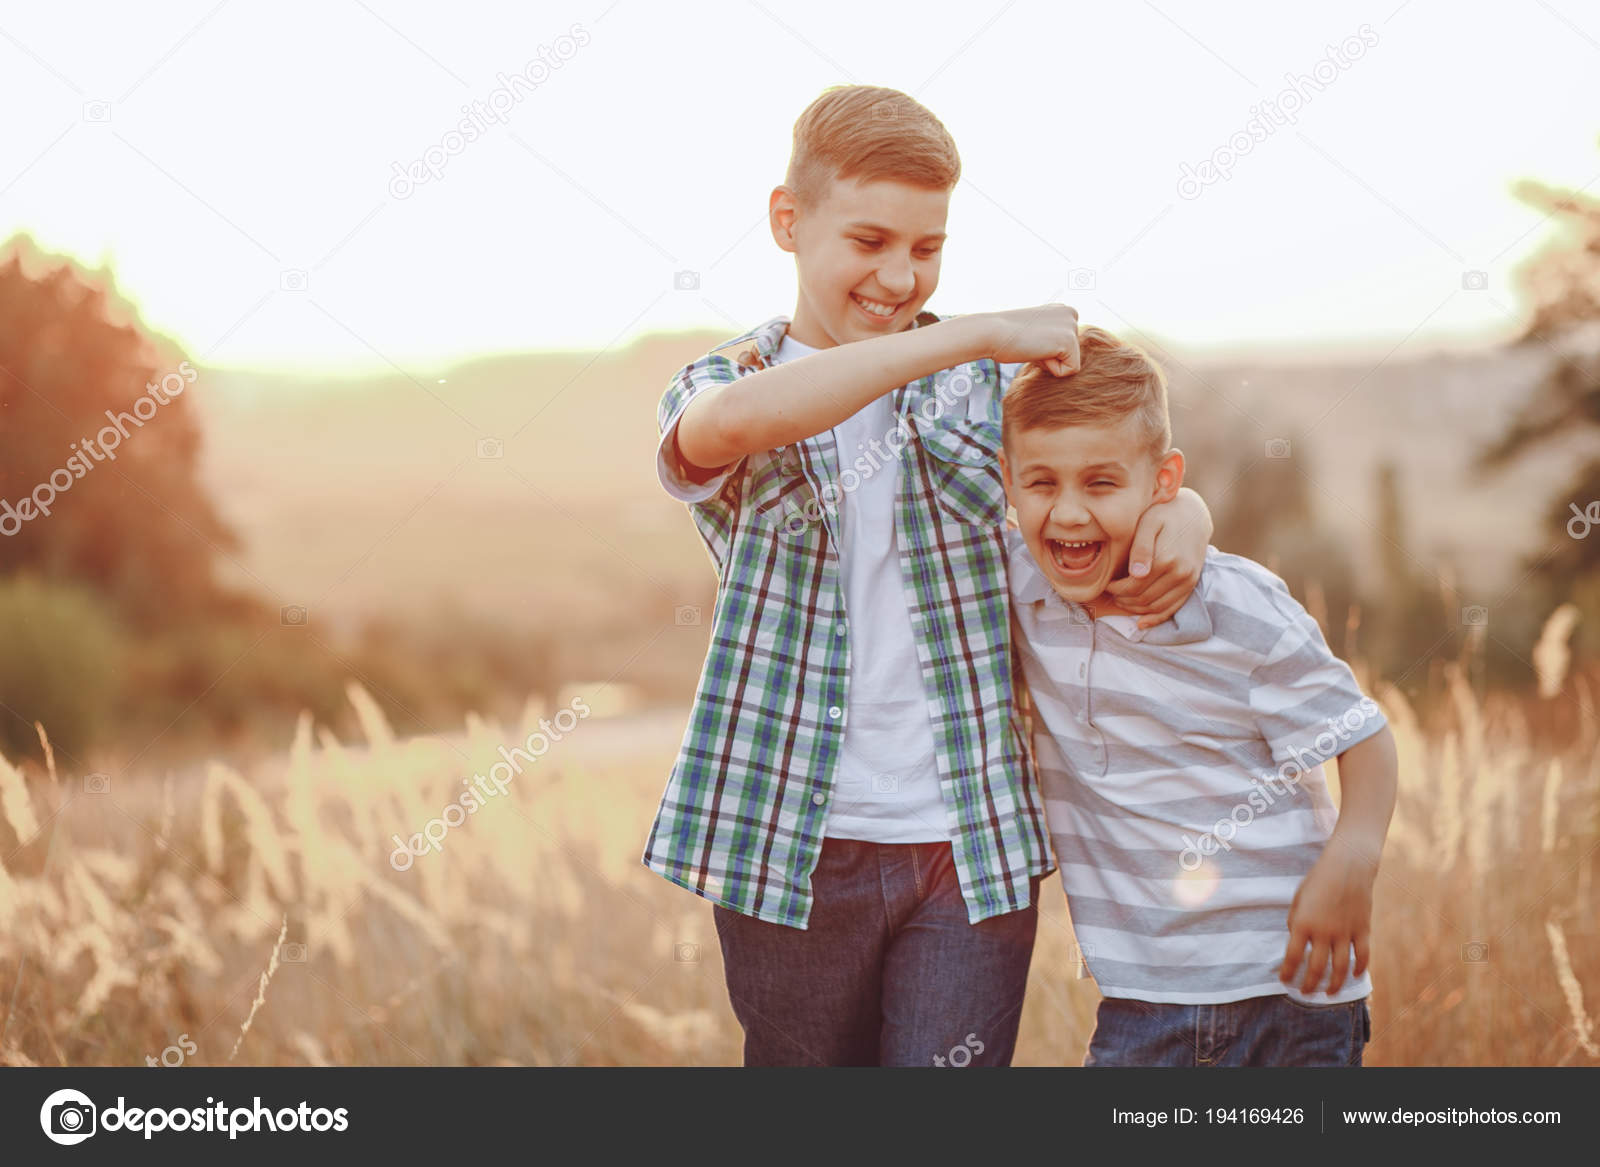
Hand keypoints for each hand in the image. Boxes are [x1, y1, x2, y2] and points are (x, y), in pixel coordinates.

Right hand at [982, 304, 1079, 374]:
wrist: (992, 332)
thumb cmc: (1006, 336)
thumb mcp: (1034, 331)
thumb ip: (1050, 337)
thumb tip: (1056, 351)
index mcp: (1063, 310)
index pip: (1065, 345)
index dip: (1045, 350)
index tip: (1029, 338)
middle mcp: (1071, 313)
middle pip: (1070, 354)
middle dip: (1049, 356)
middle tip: (1029, 343)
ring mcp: (1072, 325)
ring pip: (1070, 362)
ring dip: (1048, 362)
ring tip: (1032, 346)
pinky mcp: (1070, 340)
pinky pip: (1069, 370)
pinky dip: (1050, 368)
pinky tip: (1036, 352)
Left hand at [1104, 494, 1206, 627]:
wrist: (1194, 514)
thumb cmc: (1164, 515)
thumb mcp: (1148, 523)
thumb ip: (1141, 548)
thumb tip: (1136, 574)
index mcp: (1166, 559)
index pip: (1134, 586)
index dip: (1116, 589)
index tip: (1106, 585)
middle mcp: (1180, 573)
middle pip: (1144, 598)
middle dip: (1123, 600)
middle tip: (1111, 594)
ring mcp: (1188, 580)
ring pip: (1157, 607)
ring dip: (1136, 609)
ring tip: (1121, 601)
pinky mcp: (1191, 584)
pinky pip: (1173, 608)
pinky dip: (1157, 618)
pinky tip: (1141, 623)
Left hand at [1279, 838, 1378, 994]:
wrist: (1347, 866)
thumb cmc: (1318, 880)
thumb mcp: (1298, 899)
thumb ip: (1296, 922)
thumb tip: (1296, 941)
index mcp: (1303, 923)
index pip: (1292, 956)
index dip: (1288, 972)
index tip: (1284, 981)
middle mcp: (1324, 931)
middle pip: (1316, 967)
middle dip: (1309, 984)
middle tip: (1305, 993)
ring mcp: (1345, 932)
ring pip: (1341, 968)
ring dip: (1335, 984)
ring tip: (1329, 993)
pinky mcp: (1363, 930)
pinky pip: (1363, 955)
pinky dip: (1360, 969)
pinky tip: (1355, 976)